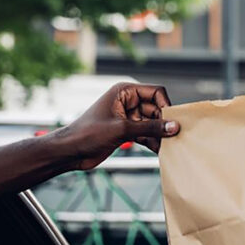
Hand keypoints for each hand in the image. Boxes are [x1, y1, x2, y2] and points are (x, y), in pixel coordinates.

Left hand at [53, 82, 175, 169]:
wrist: (70, 152)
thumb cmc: (88, 133)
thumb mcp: (122, 129)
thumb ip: (150, 127)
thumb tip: (174, 127)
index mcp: (124, 92)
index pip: (155, 92)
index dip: (166, 105)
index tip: (173, 122)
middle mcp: (128, 102)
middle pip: (157, 109)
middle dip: (164, 123)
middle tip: (174, 138)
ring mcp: (128, 117)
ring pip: (153, 123)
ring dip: (160, 135)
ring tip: (169, 147)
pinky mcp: (127, 131)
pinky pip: (147, 134)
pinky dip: (153, 142)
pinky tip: (160, 152)